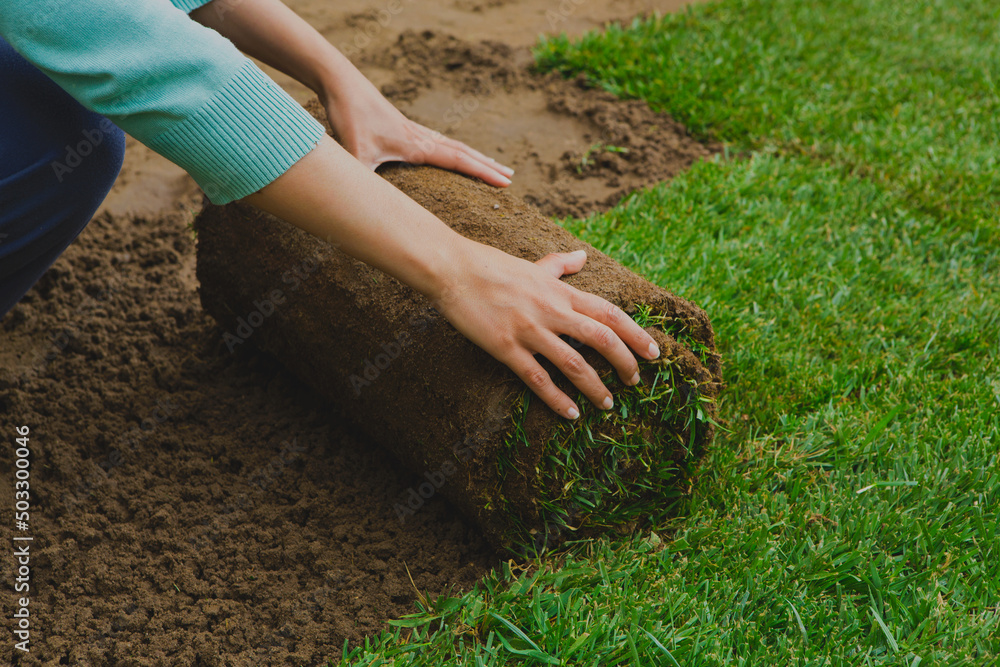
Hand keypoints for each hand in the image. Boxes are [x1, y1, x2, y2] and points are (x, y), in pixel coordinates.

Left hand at [320, 76, 514, 187]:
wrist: (341, 82)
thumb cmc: (349, 116)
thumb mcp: (354, 154)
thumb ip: (361, 181)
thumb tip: (362, 207)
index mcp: (417, 145)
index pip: (459, 160)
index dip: (484, 173)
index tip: (506, 183)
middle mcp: (421, 137)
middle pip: (464, 152)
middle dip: (488, 166)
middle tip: (511, 177)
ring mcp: (414, 130)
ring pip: (453, 145)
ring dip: (474, 156)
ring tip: (492, 165)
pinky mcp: (404, 127)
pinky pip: (438, 141)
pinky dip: (454, 149)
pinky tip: (452, 153)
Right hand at [432, 244, 660, 418]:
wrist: (452, 269)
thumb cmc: (491, 266)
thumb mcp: (532, 265)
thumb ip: (560, 265)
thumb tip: (582, 256)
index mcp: (560, 291)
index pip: (609, 313)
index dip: (635, 334)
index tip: (653, 352)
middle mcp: (551, 310)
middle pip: (601, 338)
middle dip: (625, 363)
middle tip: (635, 382)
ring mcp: (529, 330)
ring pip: (574, 363)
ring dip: (595, 387)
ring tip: (608, 404)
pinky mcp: (506, 348)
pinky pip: (538, 379)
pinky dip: (557, 399)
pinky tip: (570, 414)